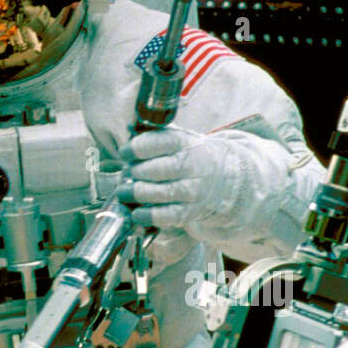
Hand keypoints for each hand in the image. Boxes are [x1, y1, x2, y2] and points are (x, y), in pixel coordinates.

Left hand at [118, 126, 242, 231]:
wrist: (223, 178)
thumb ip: (153, 134)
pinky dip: (148, 216)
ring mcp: (192, 190)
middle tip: (125, 174)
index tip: (124, 153)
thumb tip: (127, 131)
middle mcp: (190, 166)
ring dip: (137, 193)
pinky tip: (136, 213)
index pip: (160, 142)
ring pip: (161, 193)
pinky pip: (168, 216)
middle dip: (135, 172)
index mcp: (184, 143)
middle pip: (158, 170)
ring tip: (123, 192)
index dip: (137, 148)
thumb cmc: (189, 155)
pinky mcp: (190, 212)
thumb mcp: (177, 137)